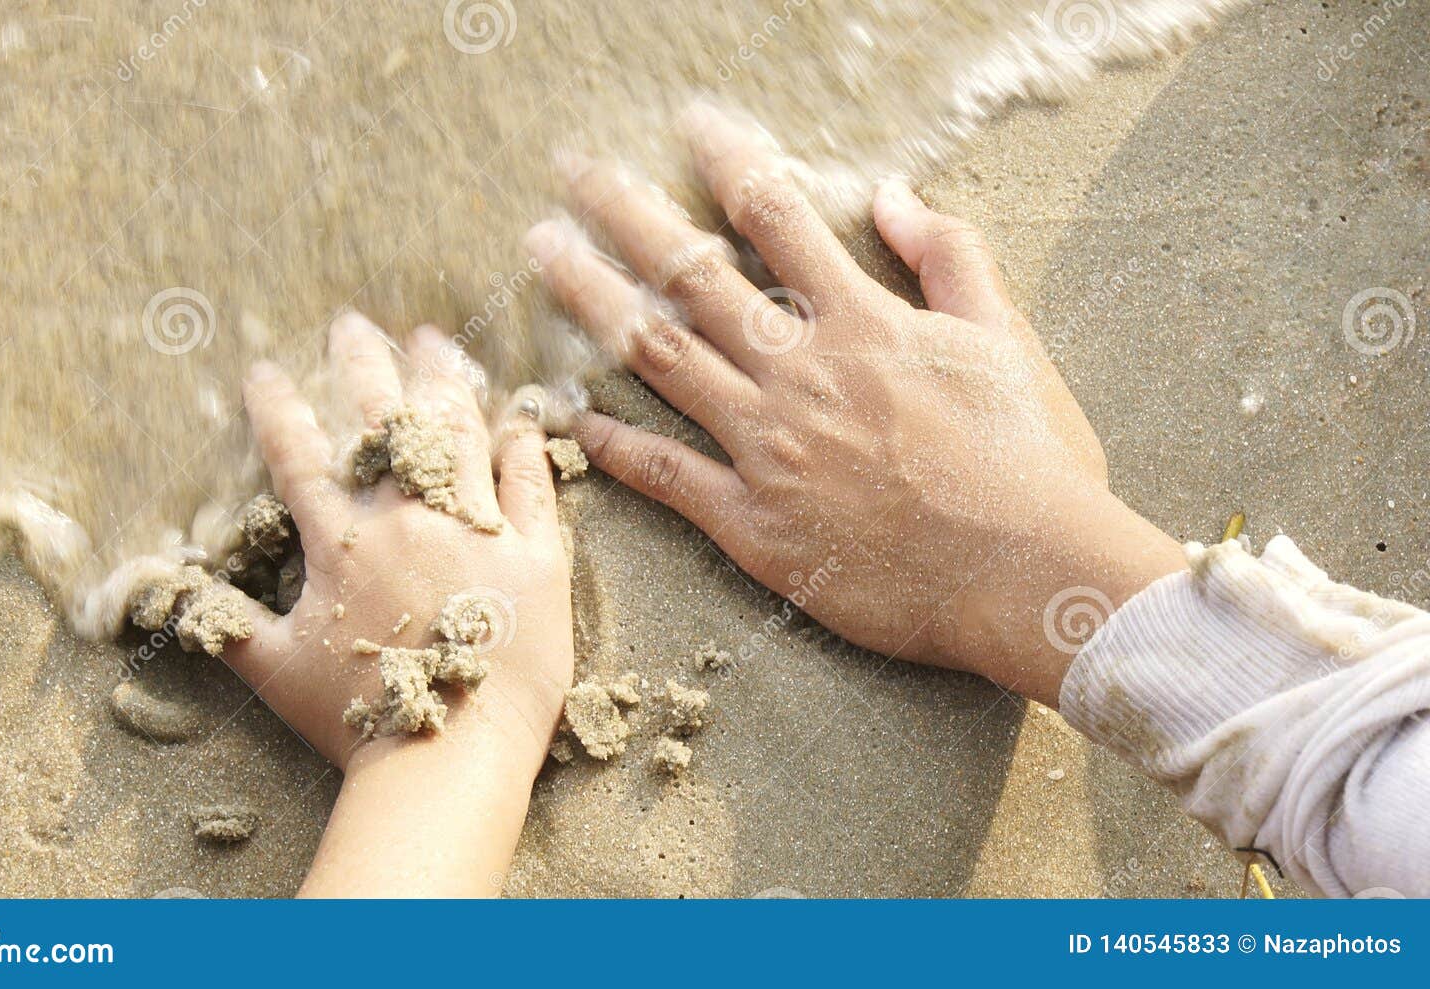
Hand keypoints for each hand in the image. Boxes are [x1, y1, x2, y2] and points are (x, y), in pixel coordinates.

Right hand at [224, 314, 571, 770]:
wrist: (451, 756)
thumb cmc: (359, 720)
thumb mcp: (275, 672)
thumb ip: (227, 626)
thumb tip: (170, 600)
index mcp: (342, 544)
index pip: (298, 458)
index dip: (277, 409)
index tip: (262, 369)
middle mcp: (407, 520)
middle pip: (380, 422)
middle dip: (361, 365)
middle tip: (352, 324)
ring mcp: (476, 530)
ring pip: (457, 433)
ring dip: (440, 380)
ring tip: (431, 340)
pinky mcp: (535, 555)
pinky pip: (531, 483)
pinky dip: (524, 445)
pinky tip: (519, 413)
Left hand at [526, 104, 1183, 705]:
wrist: (1025, 576)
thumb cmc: (1028, 461)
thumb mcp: (1007, 337)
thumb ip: (949, 256)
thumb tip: (891, 193)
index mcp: (862, 324)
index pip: (778, 217)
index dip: (729, 159)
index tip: (689, 122)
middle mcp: (800, 375)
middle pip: (692, 274)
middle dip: (624, 212)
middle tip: (571, 169)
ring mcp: (768, 450)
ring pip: (660, 356)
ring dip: (594, 298)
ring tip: (544, 254)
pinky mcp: (753, 525)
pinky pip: (665, 475)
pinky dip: (614, 443)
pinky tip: (570, 413)